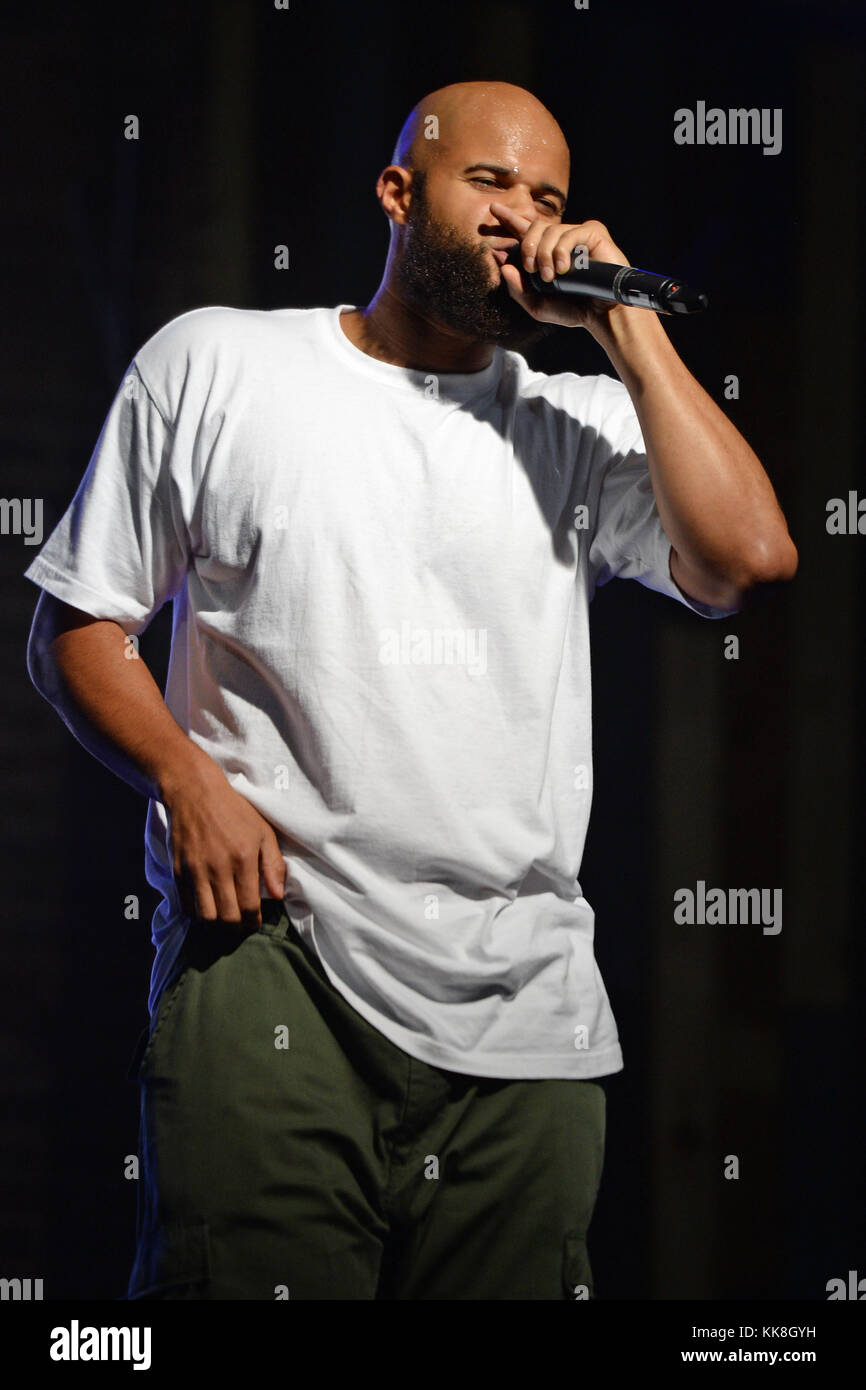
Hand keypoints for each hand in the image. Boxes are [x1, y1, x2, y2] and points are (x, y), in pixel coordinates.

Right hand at [163, 758, 288, 926]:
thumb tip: (278, 896)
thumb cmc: (234, 811)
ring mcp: (196, 871)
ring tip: (223, 916)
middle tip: (241, 922)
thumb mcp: (263, 832)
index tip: (255, 922)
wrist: (194, 792)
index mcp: (243, 859)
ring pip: (206, 916)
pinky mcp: (178, 871)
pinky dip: (196, 914)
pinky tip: (205, 907)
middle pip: (228, 917)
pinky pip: (185, 906)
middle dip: (237, 926)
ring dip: (216, 923)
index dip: (254, 921)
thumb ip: (273, 865)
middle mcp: (219, 869)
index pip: (249, 907)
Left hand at [490, 200, 637, 333]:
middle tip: (530, 268)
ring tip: (550, 276)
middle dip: (527, 246)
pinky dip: (561, 251)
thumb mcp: (537, 305)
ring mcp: (577, 234)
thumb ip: (518, 289)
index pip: (525, 230)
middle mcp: (561, 240)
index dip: (509, 219)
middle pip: (535, 226)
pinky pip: (570, 232)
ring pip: (551, 230)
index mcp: (547, 253)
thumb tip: (504, 266)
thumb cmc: (573, 309)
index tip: (493, 209)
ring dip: (544, 254)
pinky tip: (564, 268)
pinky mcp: (593, 232)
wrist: (601, 314)